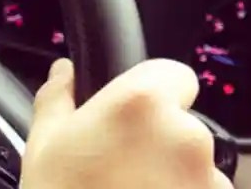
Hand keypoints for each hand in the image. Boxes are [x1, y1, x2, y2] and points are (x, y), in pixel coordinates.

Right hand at [22, 58, 233, 188]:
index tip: (134, 117)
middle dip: (160, 145)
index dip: (156, 93)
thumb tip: (64, 73)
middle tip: (120, 171)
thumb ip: (58, 98)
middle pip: (184, 126)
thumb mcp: (42, 147)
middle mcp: (185, 138)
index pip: (176, 74)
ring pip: (197, 169)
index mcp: (142, 105)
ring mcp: (207, 183)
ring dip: (174, 181)